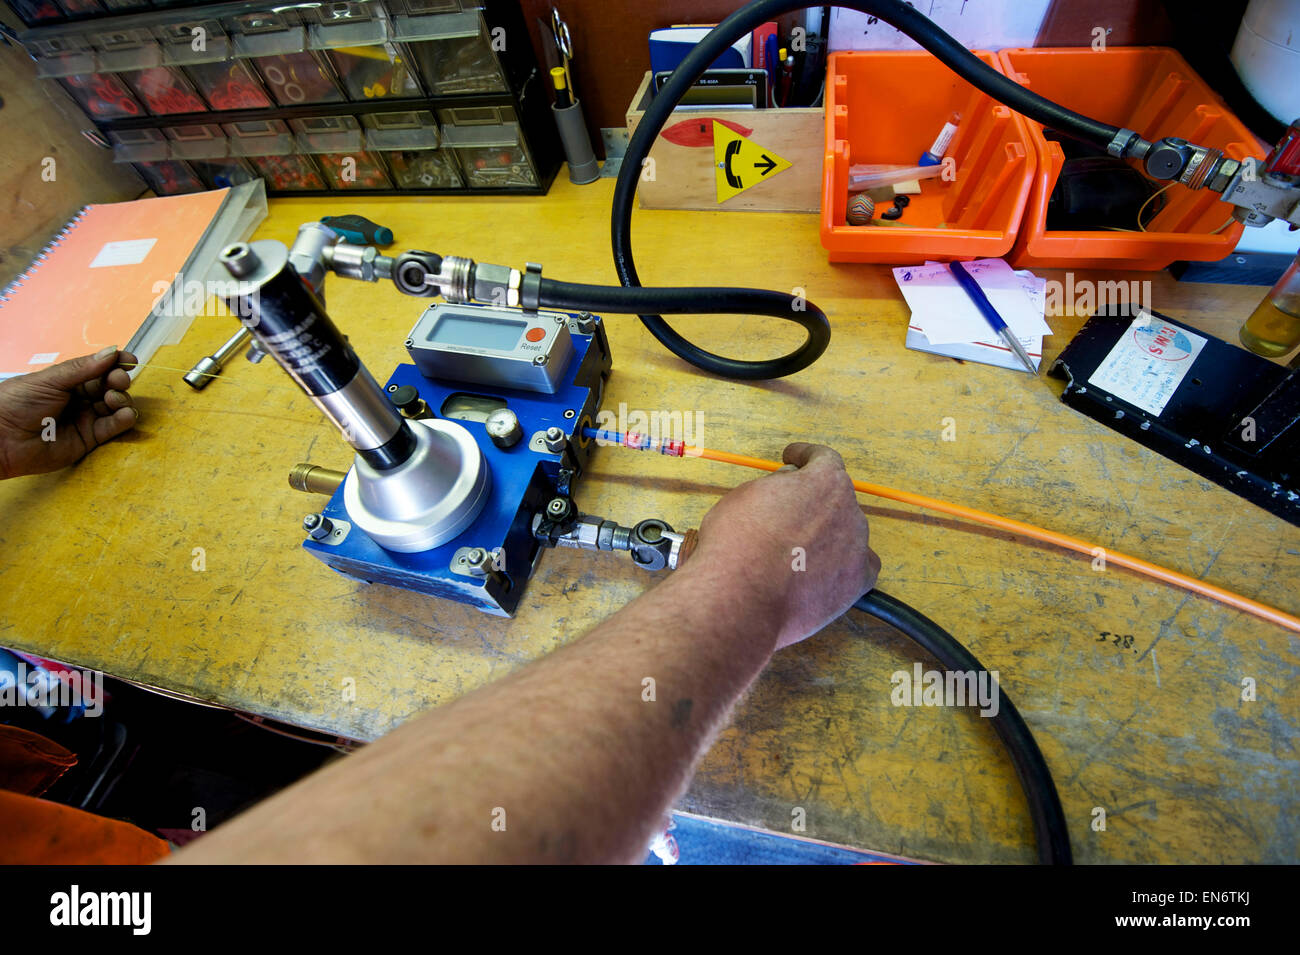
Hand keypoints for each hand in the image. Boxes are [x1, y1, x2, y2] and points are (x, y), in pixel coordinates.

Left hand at [0, 347, 138, 479]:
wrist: (0, 439)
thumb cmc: (17, 403)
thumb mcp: (49, 380)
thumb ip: (82, 368)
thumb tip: (112, 351)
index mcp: (69, 381)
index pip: (99, 369)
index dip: (115, 363)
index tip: (129, 359)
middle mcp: (80, 398)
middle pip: (110, 387)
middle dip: (118, 381)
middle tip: (117, 381)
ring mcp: (86, 418)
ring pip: (116, 406)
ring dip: (122, 400)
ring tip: (113, 398)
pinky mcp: (90, 439)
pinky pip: (113, 428)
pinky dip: (124, 420)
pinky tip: (125, 414)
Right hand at [691, 443, 879, 649]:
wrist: (741, 599)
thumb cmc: (736, 543)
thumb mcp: (747, 494)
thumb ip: (776, 486)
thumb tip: (787, 487)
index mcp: (825, 481)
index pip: (823, 458)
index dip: (805, 456)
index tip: (794, 458)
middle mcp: (849, 511)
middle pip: (836, 499)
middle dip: (813, 502)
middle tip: (786, 514)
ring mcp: (857, 548)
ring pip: (845, 534)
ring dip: (826, 535)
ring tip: (797, 552)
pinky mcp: (856, 584)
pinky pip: (858, 568)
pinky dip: (842, 566)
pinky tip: (821, 572)